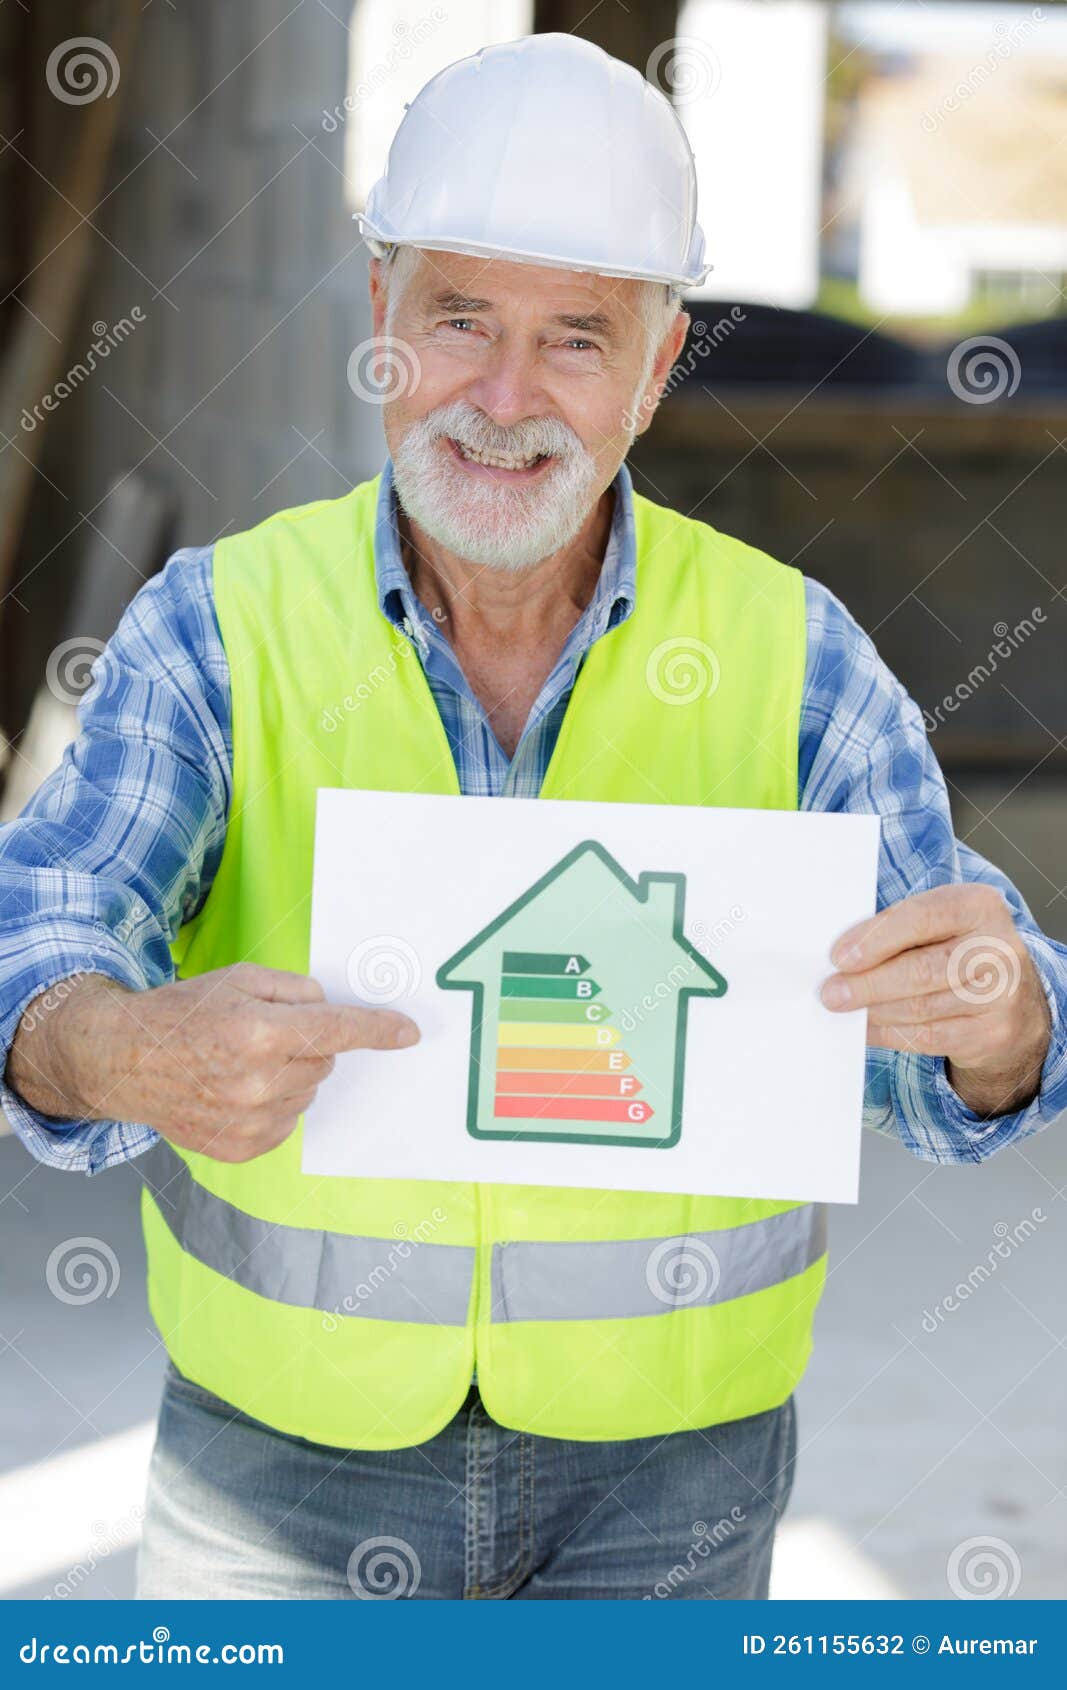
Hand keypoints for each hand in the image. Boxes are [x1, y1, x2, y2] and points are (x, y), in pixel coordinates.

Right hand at [8, 962, 419, 1162]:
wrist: (124, 1061)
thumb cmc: (181, 1015)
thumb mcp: (238, 979)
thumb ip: (294, 990)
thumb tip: (330, 1010)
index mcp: (259, 1033)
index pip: (337, 1031)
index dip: (378, 1030)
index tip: (408, 1032)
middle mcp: (258, 1082)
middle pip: (324, 1062)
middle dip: (307, 1046)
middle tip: (263, 1036)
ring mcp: (249, 1122)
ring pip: (308, 1094)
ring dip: (290, 1078)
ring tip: (240, 1064)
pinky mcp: (240, 1148)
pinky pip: (287, 1123)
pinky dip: (274, 1106)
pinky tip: (236, 1091)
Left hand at [820, 884, 1049, 1116]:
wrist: (1013, 1000)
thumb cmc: (958, 950)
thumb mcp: (940, 924)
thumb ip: (897, 930)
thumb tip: (841, 957)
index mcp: (980, 906)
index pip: (921, 917)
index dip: (876, 938)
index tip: (839, 957)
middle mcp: (998, 949)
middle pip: (921, 969)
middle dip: (868, 983)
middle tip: (831, 992)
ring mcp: (1000, 995)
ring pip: (920, 1008)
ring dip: (873, 1011)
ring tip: (844, 1008)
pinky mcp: (991, 1033)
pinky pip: (927, 1037)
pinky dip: (889, 1033)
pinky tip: (867, 1027)